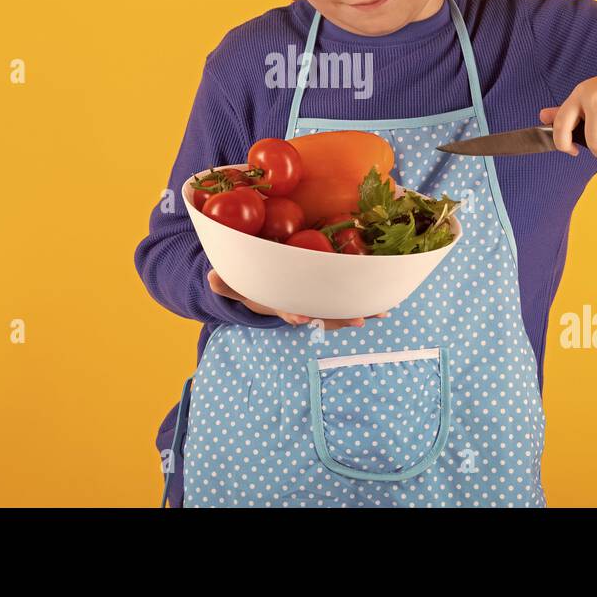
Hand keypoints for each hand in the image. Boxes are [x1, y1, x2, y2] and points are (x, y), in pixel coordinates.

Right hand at [207, 269, 389, 329]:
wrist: (271, 291)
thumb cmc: (255, 286)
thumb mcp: (239, 285)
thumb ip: (226, 283)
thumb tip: (210, 277)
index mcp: (284, 304)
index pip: (289, 311)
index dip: (295, 315)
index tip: (301, 318)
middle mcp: (305, 307)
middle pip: (323, 315)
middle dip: (340, 318)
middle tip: (358, 320)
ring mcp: (319, 303)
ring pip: (341, 309)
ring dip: (361, 311)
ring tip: (383, 311)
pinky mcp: (331, 293)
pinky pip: (349, 296)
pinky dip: (365, 297)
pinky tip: (386, 297)